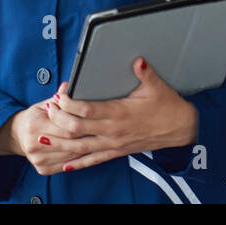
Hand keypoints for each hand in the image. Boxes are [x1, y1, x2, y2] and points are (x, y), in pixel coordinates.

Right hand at [0, 99, 93, 174]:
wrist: (18, 134)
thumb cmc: (35, 117)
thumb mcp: (44, 104)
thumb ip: (58, 98)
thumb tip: (68, 86)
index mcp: (35, 126)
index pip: (66, 126)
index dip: (82, 123)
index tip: (95, 119)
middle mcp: (34, 145)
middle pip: (70, 142)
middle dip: (87, 136)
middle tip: (100, 130)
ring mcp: (38, 159)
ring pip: (70, 155)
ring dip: (85, 148)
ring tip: (96, 140)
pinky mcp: (42, 169)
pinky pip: (66, 165)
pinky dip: (78, 159)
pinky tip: (86, 151)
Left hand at [46, 60, 197, 172]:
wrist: (181, 129)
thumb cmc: (168, 107)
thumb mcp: (157, 86)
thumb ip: (144, 72)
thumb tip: (138, 60)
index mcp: (120, 112)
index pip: (86, 109)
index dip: (68, 103)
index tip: (59, 96)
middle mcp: (113, 130)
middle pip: (76, 128)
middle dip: (58, 119)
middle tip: (49, 109)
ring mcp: (114, 144)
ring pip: (80, 147)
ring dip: (60, 142)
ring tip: (44, 137)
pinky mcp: (117, 152)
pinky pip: (94, 160)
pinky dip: (78, 163)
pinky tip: (65, 165)